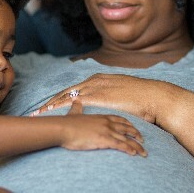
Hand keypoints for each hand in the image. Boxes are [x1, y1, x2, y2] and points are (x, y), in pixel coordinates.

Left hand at [32, 73, 180, 124]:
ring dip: (51, 105)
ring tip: (39, 113)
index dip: (62, 97)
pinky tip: (52, 113)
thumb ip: (112, 97)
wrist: (154, 97)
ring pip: (66, 96)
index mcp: (100, 79)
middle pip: (67, 91)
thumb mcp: (123, 95)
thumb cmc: (142, 99)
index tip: (50, 105)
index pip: (75, 89)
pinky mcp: (98, 96)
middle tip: (38, 110)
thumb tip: (109, 105)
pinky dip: (61, 107)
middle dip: (52, 101)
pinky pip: (74, 102)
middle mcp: (95, 80)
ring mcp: (96, 87)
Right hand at [59, 99, 146, 156]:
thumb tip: (75, 101)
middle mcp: (107, 122)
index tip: (134, 129)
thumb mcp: (74, 113)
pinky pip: (120, 145)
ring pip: (127, 138)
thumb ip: (77, 107)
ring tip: (143, 152)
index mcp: (101, 116)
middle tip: (143, 140)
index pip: (120, 119)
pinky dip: (129, 149)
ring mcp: (106, 130)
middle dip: (136, 134)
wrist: (62, 128)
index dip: (129, 124)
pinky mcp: (104, 139)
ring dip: (137, 145)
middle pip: (127, 128)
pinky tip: (134, 153)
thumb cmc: (66, 123)